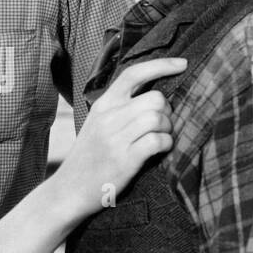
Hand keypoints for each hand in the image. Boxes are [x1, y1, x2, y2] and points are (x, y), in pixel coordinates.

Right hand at [53, 58, 184, 221]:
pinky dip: (166, 144)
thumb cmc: (89, 157)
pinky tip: (160, 150)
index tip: (182, 63)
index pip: (133, 74)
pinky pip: (158, 141)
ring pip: (158, 118)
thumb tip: (156, 97)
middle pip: (155, 98)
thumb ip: (119, 108)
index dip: (161, 65)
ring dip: (168, 129)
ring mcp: (116, 138)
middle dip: (167, 111)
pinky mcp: (125, 159)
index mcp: (102, 104)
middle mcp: (108, 117)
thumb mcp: (97, 124)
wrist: (69, 189)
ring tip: (160, 139)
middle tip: (162, 125)